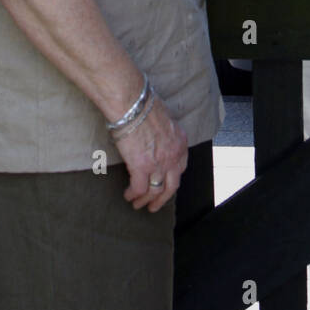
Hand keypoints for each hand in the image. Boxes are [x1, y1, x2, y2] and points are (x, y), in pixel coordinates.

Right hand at [114, 95, 188, 211]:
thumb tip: (155, 137)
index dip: (173, 179)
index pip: (181, 168)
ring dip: (146, 200)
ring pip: (156, 191)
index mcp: (180, 142)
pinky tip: (128, 196)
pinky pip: (139, 189)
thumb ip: (164, 132)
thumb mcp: (164, 118)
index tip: (166, 184)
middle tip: (155, 206)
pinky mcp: (141, 167)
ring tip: (138, 204)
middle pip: (172, 186)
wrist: (133, 103)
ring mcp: (159, 163)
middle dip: (163, 199)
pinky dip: (133, 195)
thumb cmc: (144, 103)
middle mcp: (173, 156)